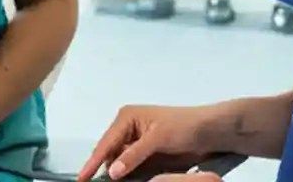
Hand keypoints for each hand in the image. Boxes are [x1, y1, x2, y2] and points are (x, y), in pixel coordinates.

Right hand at [76, 104, 228, 180]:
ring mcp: (137, 143)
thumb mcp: (158, 138)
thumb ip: (133, 155)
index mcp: (127, 118)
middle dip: (103, 169)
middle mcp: (128, 129)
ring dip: (117, 174)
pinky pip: (131, 168)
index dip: (93, 162)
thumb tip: (111, 172)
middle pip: (109, 154)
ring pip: (119, 163)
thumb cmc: (184, 126)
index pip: (105, 143)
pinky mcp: (146, 155)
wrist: (211, 131)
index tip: (82, 178)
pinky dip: (128, 176)